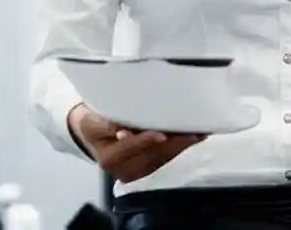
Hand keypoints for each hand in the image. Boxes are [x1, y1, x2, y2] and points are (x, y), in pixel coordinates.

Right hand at [69, 104, 206, 182]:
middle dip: (174, 143)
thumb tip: (122, 130)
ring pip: (163, 158)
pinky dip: (180, 146)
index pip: (130, 148)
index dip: (145, 141)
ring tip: (200, 131)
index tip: (161, 133)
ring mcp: (137, 171)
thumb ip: (106, 124)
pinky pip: (166, 158)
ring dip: (182, 145)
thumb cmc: (92, 121)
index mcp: (109, 158)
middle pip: (152, 156)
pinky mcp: (147, 168)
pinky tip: (194, 136)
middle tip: (194, 130)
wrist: (90, 133)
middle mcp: (124, 170)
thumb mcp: (92, 119)